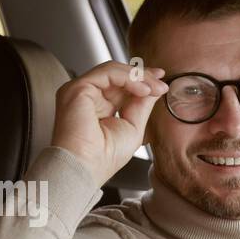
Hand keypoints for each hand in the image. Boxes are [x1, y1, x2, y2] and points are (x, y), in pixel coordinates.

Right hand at [51, 61, 168, 186]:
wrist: (85, 168)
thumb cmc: (104, 158)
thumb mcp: (133, 127)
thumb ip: (142, 104)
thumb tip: (154, 88)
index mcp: (97, 107)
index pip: (120, 86)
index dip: (141, 80)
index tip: (161, 80)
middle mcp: (86, 97)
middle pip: (117, 76)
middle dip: (143, 76)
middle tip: (162, 84)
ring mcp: (79, 91)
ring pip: (113, 70)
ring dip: (138, 76)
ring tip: (155, 88)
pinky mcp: (77, 88)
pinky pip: (107, 73)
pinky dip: (128, 77)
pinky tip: (143, 89)